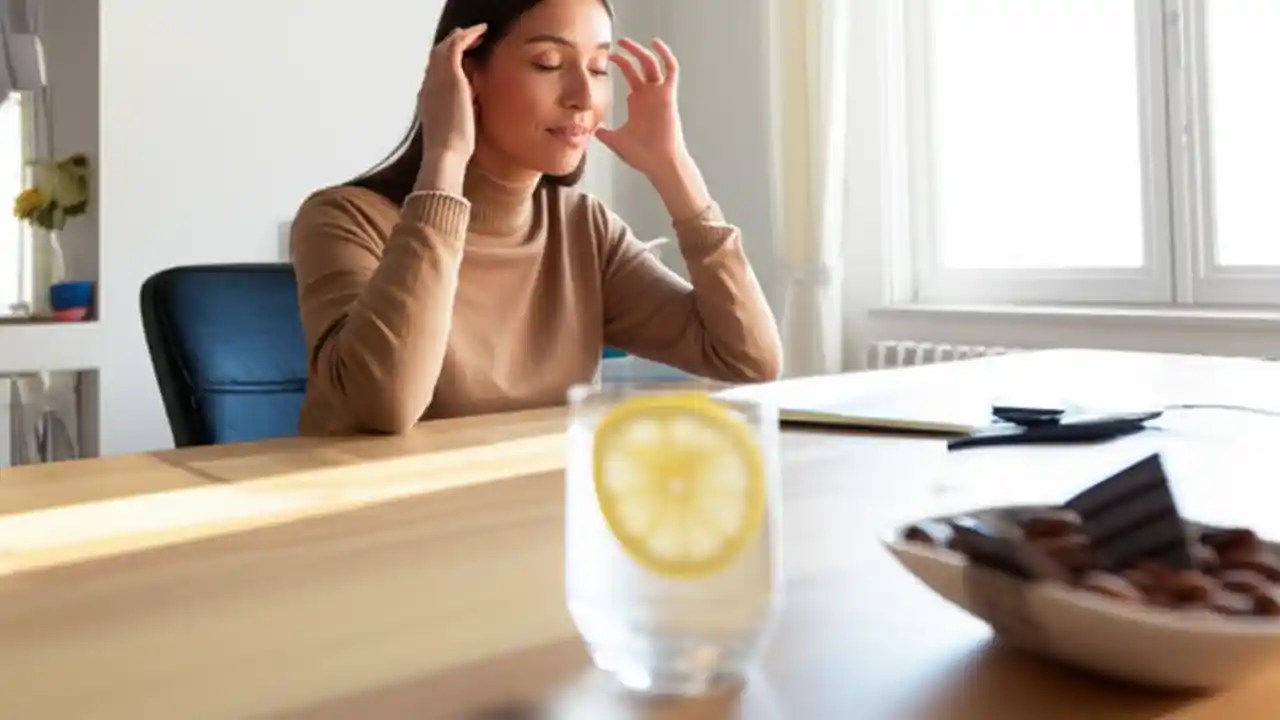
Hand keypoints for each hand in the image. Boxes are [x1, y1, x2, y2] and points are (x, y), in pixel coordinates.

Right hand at [415, 23, 486, 193]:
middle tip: (468, 40)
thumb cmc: (453, 152)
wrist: (445, 154)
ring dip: (461, 38)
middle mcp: (428, 86)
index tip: (461, 63)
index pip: (434, 75)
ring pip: (445, 47)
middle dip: (451, 47)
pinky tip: (482, 32)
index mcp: (428, 100)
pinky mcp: (450, 75)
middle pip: (436, 57)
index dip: (446, 65)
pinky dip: (469, 36)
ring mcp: (437, 79)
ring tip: (477, 34)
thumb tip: (475, 110)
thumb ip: (462, 116)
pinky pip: (457, 45)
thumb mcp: (456, 131)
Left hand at [599, 38, 711, 221]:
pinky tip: (656, 44)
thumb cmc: (641, 155)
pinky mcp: (669, 96)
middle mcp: (649, 95)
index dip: (620, 63)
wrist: (659, 164)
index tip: (606, 57)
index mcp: (638, 102)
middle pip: (641, 65)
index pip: (630, 74)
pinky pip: (671, 70)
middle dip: (629, 52)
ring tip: (626, 42)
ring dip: (641, 51)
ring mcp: (659, 94)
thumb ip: (602, 132)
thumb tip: (588, 129)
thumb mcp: (615, 140)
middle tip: (617, 42)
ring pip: (653, 64)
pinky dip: (666, 55)